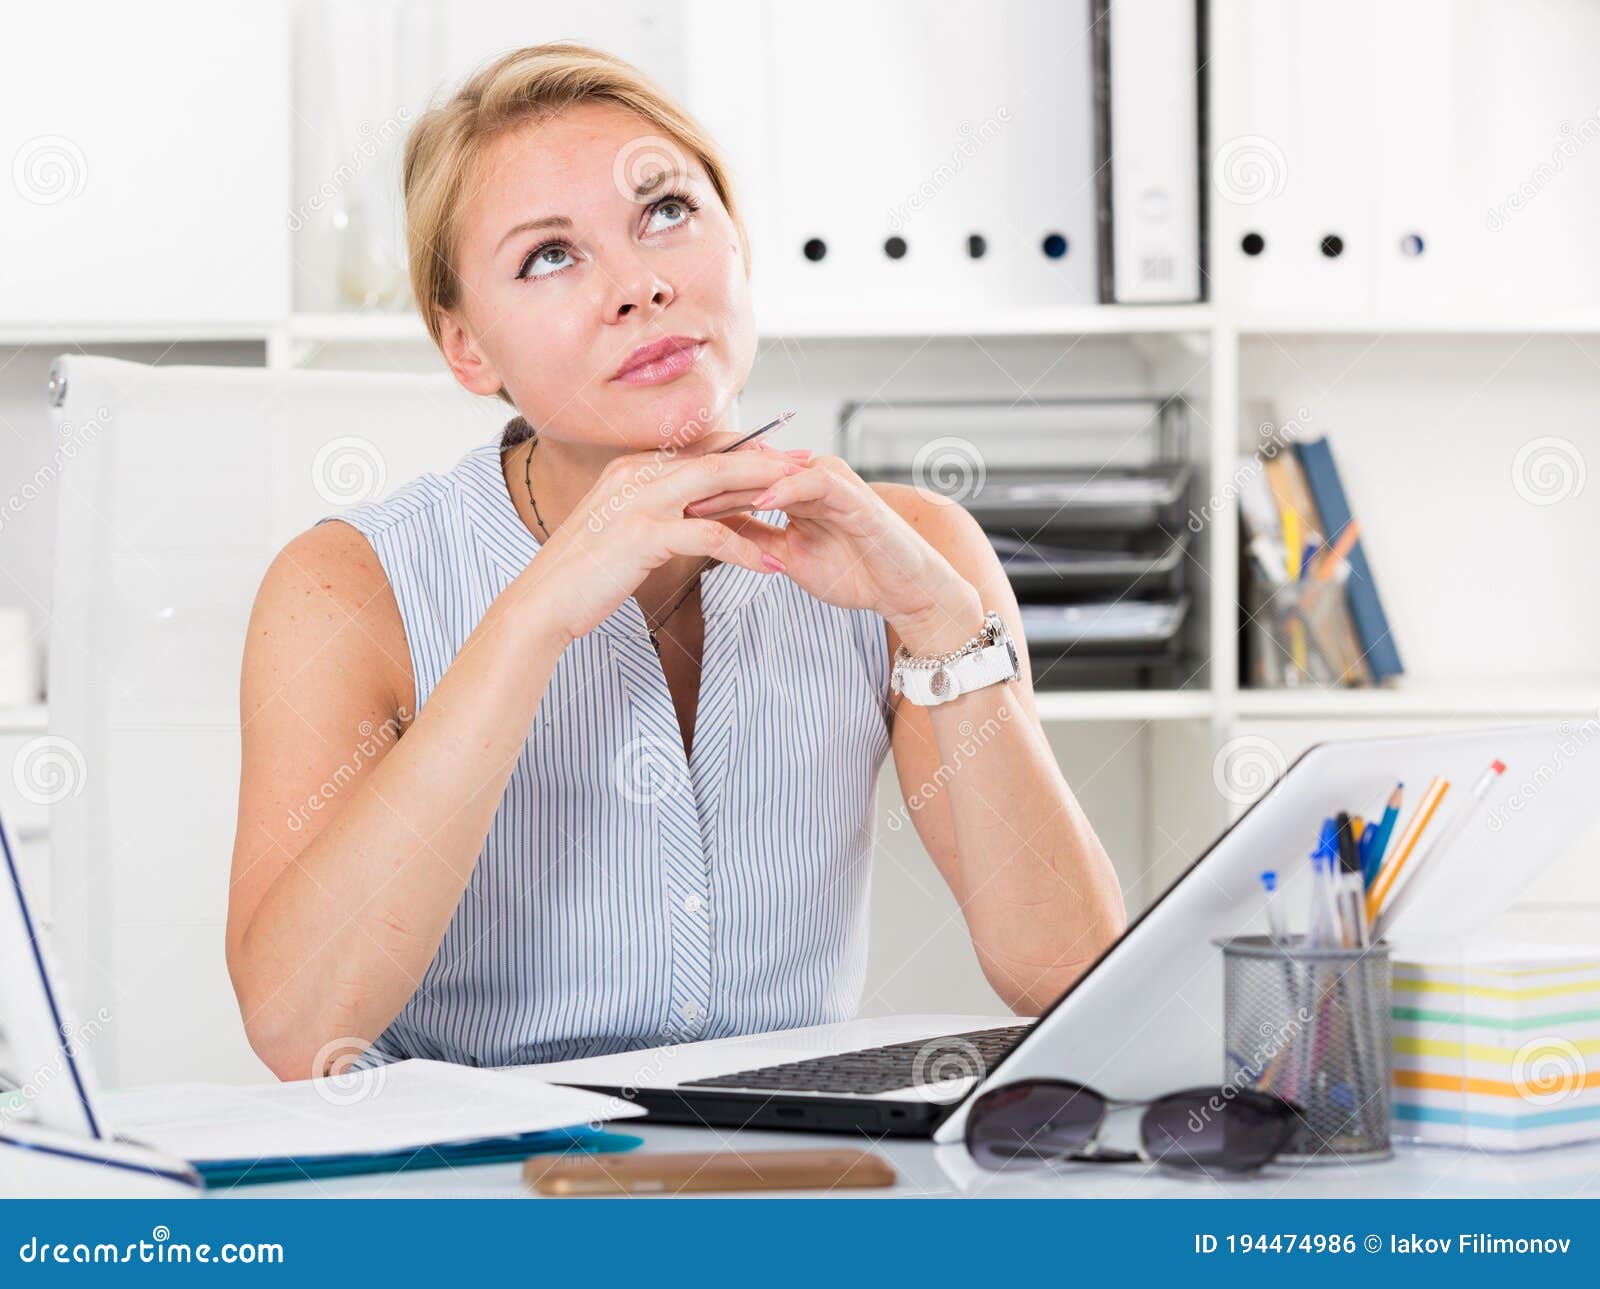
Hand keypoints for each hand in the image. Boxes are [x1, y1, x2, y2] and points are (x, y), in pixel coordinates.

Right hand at [527, 433, 801, 643]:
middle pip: (716, 456)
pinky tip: (772, 565)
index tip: (782, 455)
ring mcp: (638, 501)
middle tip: (809, 462)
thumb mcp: (623, 529)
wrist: (543, 602)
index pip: (700, 448)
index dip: (744, 449)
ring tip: (804, 500)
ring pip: (717, 483)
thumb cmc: (585, 573)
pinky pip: (709, 535)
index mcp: (632, 469)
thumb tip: (697, 513)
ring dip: (765, 490)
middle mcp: (636, 474)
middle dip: (767, 458)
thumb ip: (657, 511)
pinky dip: (746, 549)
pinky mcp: (643, 534)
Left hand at [683, 454, 981, 646]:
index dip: (697, 490)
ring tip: (696, 498)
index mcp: (792, 488)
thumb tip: (708, 533)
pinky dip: (784, 490)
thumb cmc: (856, 572)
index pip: (736, 478)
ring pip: (774, 472)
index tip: (659, 505)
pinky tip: (756, 501)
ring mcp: (832, 482)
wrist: (905, 590)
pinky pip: (814, 485)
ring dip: (734, 484)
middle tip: (665, 494)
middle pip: (748, 469)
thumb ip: (753, 539)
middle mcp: (809, 476)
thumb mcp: (788, 557)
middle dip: (704, 482)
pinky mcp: (853, 495)